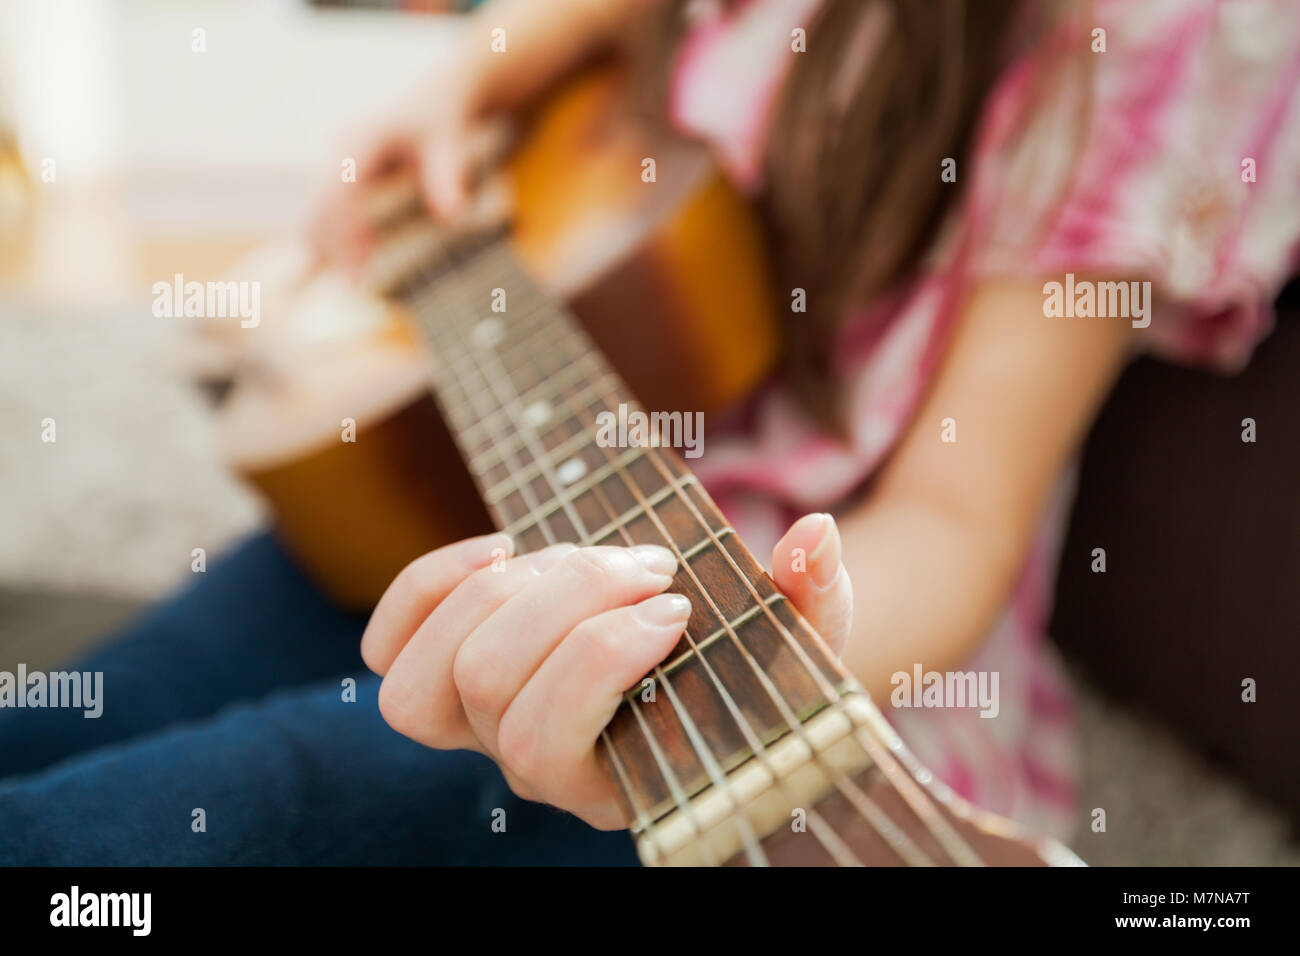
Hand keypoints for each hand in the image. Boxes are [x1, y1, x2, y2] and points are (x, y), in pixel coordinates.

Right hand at [309, 39, 502, 271]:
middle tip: (354, 287)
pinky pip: (330, 209)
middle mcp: (340, 145)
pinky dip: (335, 236)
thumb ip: (447, 175)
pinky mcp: (341, 172)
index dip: (347, 232)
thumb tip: (450, 217)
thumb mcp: (450, 138)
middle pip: (323, 205)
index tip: (357, 270)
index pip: (342, 190)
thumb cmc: (443, 115)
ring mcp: (336, 158)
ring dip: (328, 245)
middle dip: (333, 246)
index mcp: (361, 136)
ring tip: (349, 283)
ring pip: (319, 209)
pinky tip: (345, 266)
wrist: (435, 93)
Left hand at [362, 513, 852, 829]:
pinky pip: (387, 646)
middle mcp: (526, 765)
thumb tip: (810, 538)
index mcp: (605, 782)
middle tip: (651, 566)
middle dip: (567, 599)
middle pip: (486, 682)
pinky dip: (432, 584)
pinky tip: (503, 549)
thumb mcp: (800, 639)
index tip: (677, 607)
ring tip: (588, 559)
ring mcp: (477, 722)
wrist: (700, 654)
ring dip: (509, 589)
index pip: (546, 746)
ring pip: (427, 670)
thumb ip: (817, 600)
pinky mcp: (444, 670)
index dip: (598, 660)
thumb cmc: (750, 661)